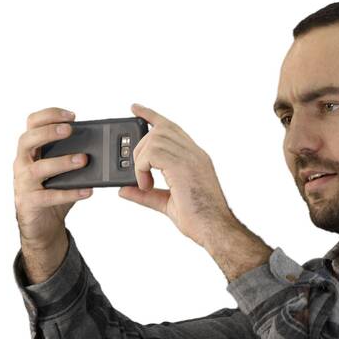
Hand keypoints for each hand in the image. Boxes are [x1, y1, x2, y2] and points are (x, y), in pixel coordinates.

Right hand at [13, 106, 91, 281]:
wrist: (42, 223)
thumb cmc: (53, 190)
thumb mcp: (61, 169)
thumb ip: (73, 155)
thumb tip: (102, 145)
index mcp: (30, 150)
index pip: (32, 124)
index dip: (49, 115)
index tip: (72, 115)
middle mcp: (22, 163)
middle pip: (27, 140)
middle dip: (48, 132)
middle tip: (70, 130)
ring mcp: (23, 183)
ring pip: (38, 168)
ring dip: (61, 162)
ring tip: (83, 159)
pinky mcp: (30, 202)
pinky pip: (50, 196)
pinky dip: (70, 193)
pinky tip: (87, 191)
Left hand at [119, 103, 235, 245]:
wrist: (215, 229)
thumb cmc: (199, 219)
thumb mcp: (166, 204)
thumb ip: (146, 194)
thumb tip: (124, 190)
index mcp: (195, 158)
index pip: (172, 127)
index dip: (152, 116)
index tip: (135, 108)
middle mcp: (194, 153)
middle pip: (160, 129)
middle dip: (140, 145)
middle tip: (138, 168)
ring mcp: (190, 157)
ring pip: (153, 139)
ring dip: (141, 159)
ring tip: (144, 180)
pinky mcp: (182, 166)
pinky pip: (152, 153)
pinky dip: (141, 168)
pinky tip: (145, 183)